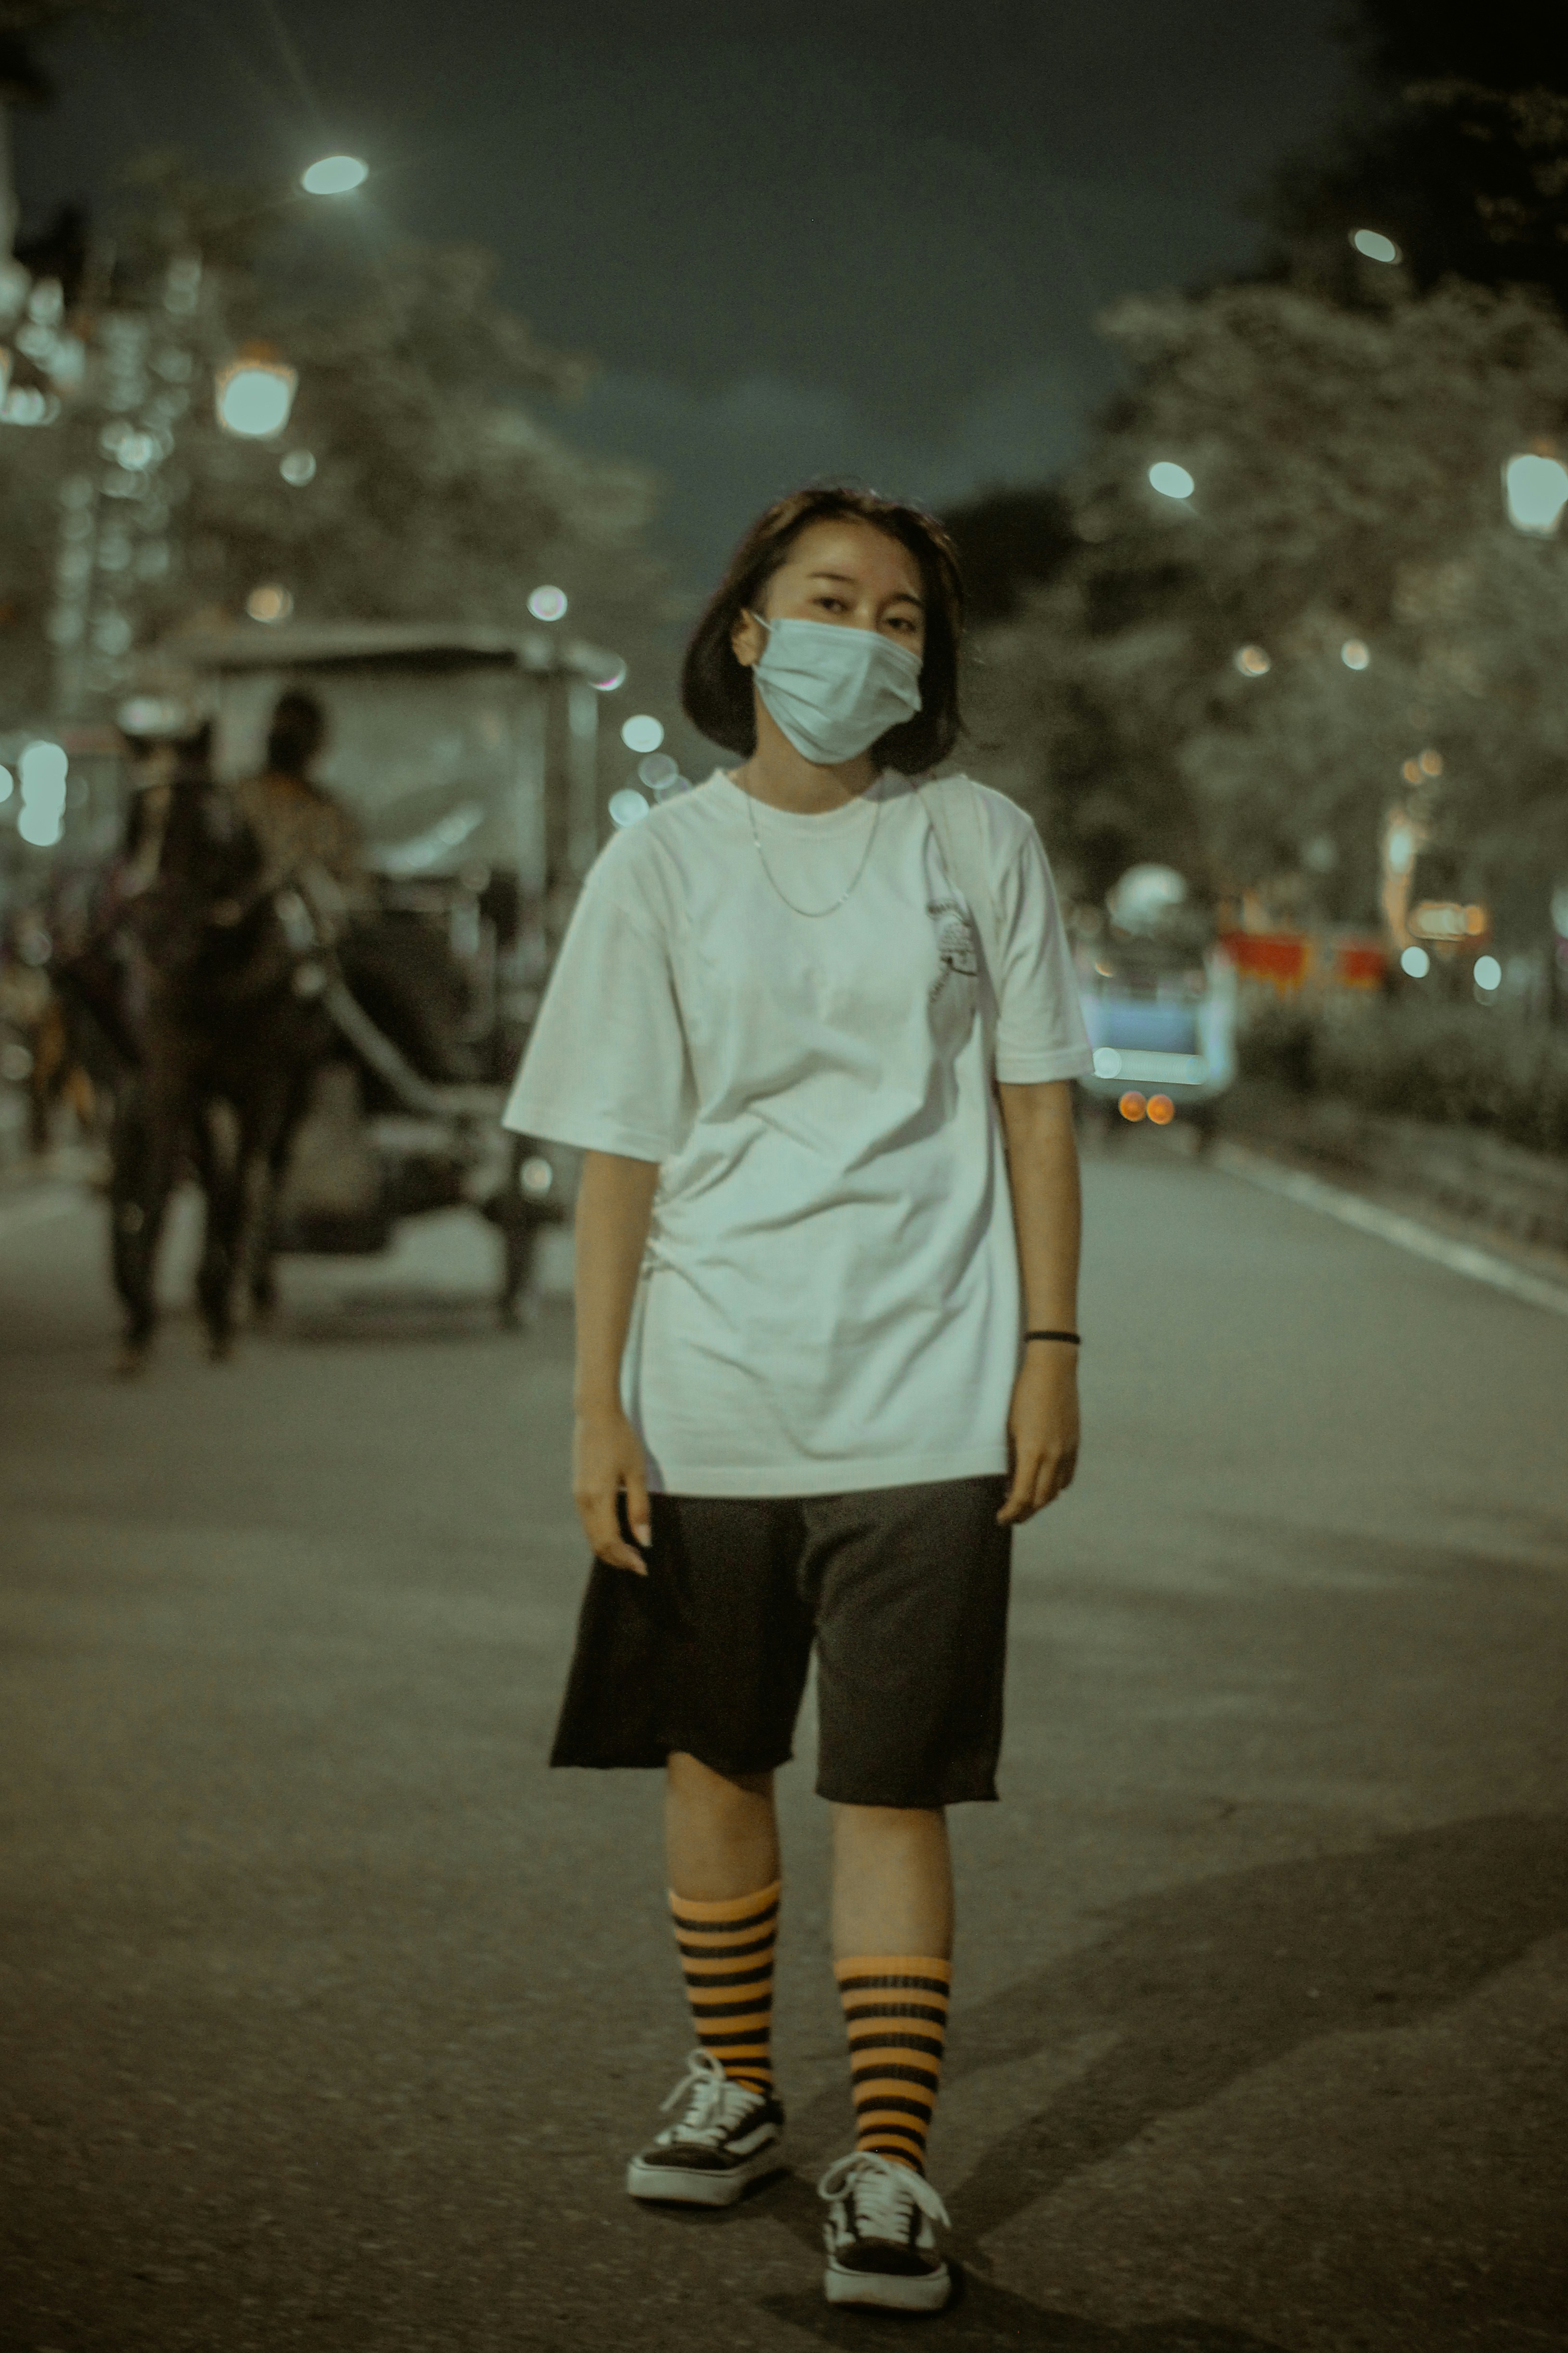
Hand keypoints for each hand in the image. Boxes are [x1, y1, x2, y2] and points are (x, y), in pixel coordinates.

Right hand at [572, 1402, 651, 1573]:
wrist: (595, 1415)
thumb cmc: (621, 1440)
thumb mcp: (637, 1473)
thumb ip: (639, 1508)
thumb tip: (644, 1540)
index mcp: (599, 1497)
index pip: (610, 1541)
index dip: (626, 1559)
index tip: (643, 1568)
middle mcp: (583, 1501)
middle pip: (597, 1544)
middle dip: (618, 1559)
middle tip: (639, 1566)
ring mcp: (578, 1496)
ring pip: (591, 1535)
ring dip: (609, 1549)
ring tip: (631, 1554)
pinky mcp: (578, 1490)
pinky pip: (588, 1523)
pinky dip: (602, 1535)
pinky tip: (618, 1534)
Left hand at [998, 1345, 1079, 1523]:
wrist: (1053, 1370)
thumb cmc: (1023, 1394)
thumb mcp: (1009, 1427)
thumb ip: (1011, 1457)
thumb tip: (1009, 1481)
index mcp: (1033, 1452)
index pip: (1023, 1496)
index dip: (1011, 1512)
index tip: (1001, 1518)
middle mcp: (1054, 1456)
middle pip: (1041, 1499)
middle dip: (1025, 1512)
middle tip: (1011, 1516)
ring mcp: (1067, 1451)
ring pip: (1055, 1490)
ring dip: (1040, 1501)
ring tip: (1025, 1502)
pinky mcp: (1075, 1444)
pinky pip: (1067, 1476)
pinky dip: (1055, 1486)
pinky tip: (1044, 1484)